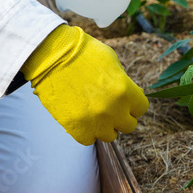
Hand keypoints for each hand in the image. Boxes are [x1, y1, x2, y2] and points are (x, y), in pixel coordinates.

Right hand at [23, 25, 147, 144]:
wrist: (51, 56)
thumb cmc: (82, 52)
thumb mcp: (112, 61)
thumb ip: (123, 82)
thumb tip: (130, 94)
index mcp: (125, 91)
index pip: (141, 109)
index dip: (133, 104)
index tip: (125, 100)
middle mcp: (113, 110)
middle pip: (129, 126)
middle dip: (121, 116)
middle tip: (110, 107)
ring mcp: (94, 121)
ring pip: (110, 136)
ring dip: (105, 126)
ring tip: (94, 113)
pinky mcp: (75, 128)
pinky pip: (89, 140)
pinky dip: (87, 132)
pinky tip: (82, 118)